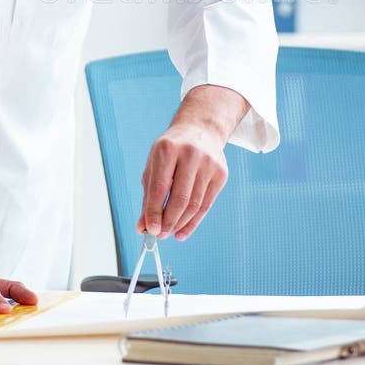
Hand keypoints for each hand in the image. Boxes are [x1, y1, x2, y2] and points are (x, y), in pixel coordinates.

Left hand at [136, 85, 247, 240]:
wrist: (200, 129)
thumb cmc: (172, 149)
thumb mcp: (154, 164)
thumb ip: (148, 195)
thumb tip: (143, 225)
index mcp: (168, 149)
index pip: (160, 188)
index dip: (154, 212)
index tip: (150, 229)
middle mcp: (191, 154)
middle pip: (180, 199)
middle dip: (168, 222)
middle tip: (160, 235)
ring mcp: (209, 163)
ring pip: (194, 205)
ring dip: (180, 224)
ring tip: (169, 232)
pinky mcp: (221, 174)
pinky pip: (206, 205)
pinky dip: (193, 222)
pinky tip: (183, 231)